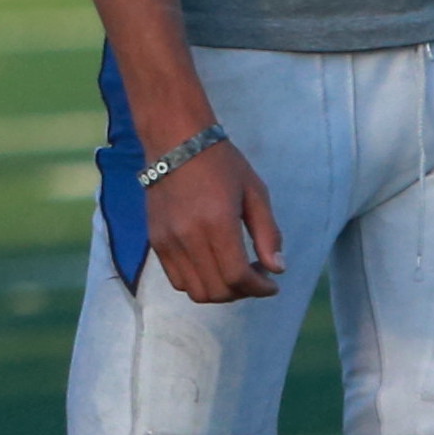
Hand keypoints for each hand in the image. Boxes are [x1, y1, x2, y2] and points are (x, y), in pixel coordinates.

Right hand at [147, 139, 284, 303]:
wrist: (175, 142)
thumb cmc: (221, 163)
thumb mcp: (255, 192)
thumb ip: (268, 233)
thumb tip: (277, 269)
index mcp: (218, 223)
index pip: (238, 277)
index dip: (259, 288)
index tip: (272, 284)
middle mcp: (189, 238)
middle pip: (218, 291)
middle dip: (243, 292)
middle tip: (255, 276)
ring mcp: (169, 242)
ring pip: (196, 291)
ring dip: (221, 291)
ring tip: (233, 273)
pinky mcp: (156, 242)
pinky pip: (178, 280)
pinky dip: (199, 283)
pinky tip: (212, 266)